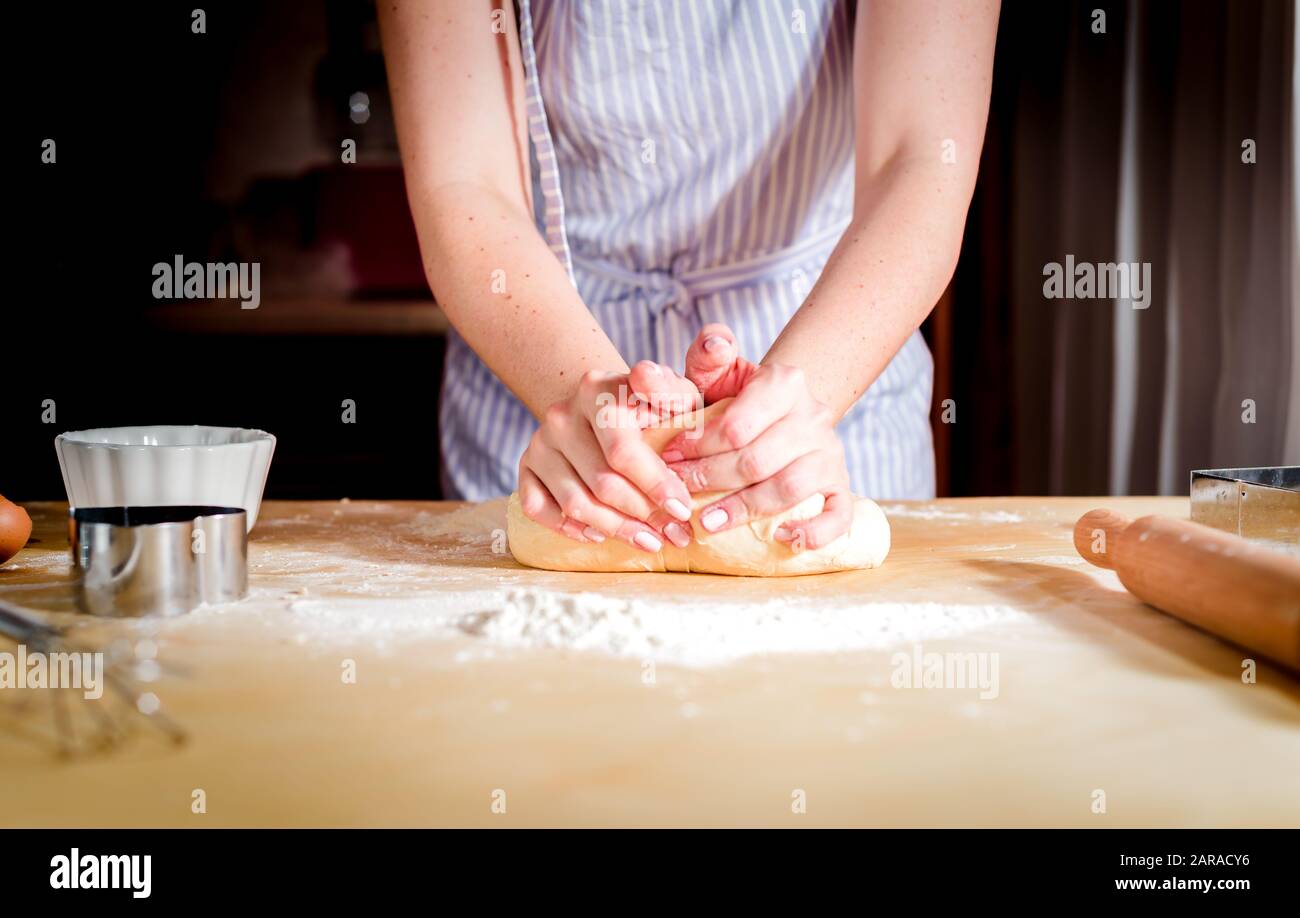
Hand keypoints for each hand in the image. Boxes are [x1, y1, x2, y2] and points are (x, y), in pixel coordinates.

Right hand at [518, 362, 698, 550]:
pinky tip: (600, 534)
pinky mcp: (526, 465)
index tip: (683, 510)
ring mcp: (540, 442)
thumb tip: (645, 376)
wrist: (603, 407)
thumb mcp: (671, 394)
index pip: (623, 449)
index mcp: (597, 390)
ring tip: (650, 541)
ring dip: (616, 529)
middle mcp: (562, 415)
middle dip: (644, 515)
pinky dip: (569, 528)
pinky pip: (538, 508)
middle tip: (676, 535)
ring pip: (575, 502)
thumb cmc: (649, 408)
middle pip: (602, 482)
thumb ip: (669, 389)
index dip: (655, 484)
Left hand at [662, 324, 853, 550]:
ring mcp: (831, 453)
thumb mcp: (719, 373)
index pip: (737, 424)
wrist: (780, 415)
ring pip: (789, 487)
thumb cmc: (737, 400)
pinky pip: (839, 514)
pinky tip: (784, 540)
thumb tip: (714, 344)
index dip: (699, 446)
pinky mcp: (841, 485)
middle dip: (710, 478)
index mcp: (785, 383)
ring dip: (744, 508)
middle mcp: (813, 416)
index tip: (670, 457)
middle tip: (678, 492)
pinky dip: (814, 531)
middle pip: (757, 459)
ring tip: (707, 522)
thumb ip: (708, 356)